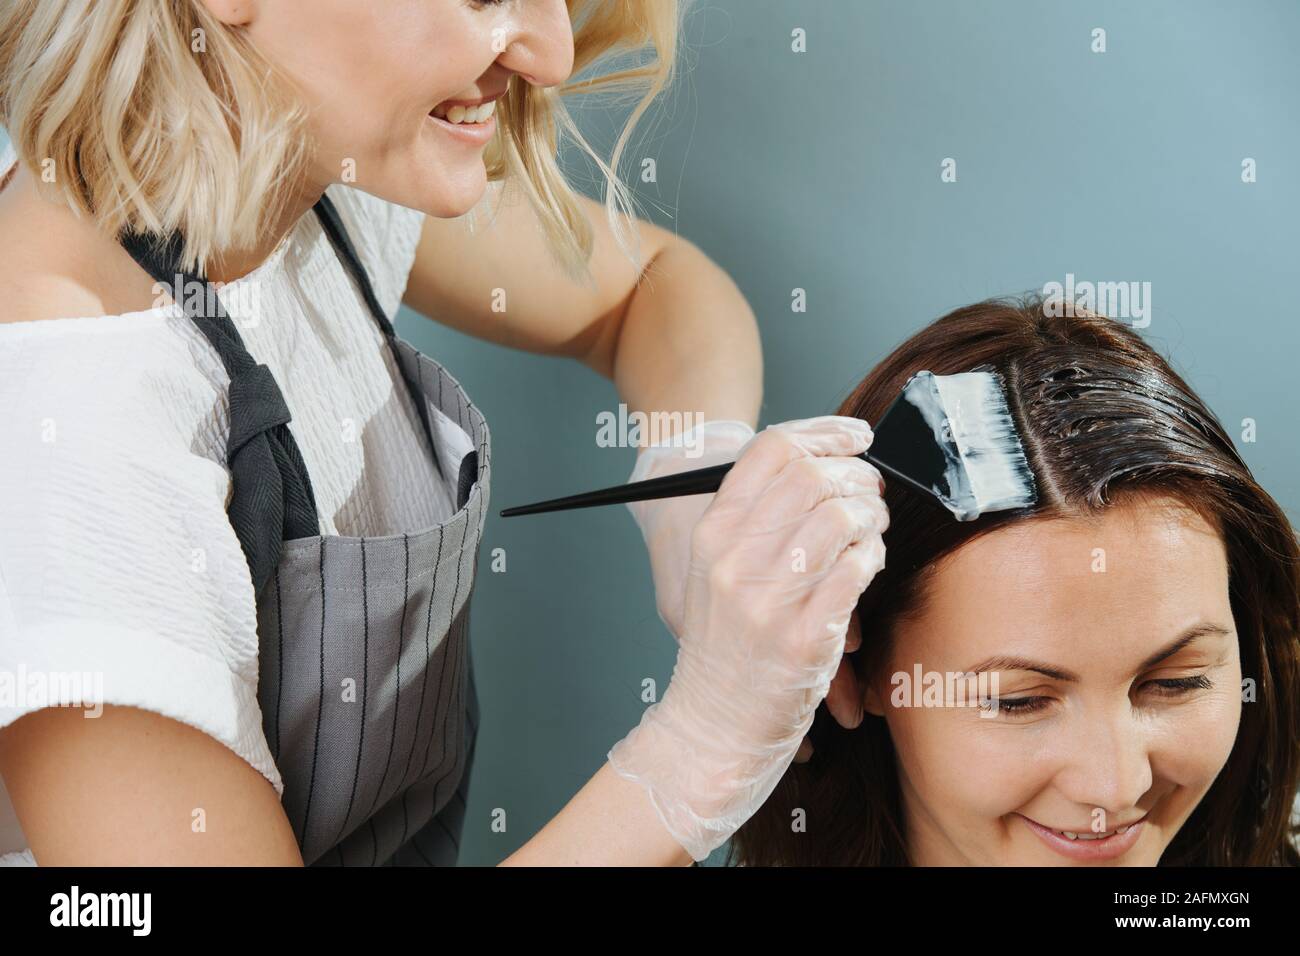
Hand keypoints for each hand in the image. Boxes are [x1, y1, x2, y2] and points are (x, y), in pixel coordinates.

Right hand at [608, 416, 887, 860]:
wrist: (712, 723)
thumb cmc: (723, 646)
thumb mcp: (713, 573)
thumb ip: (753, 522)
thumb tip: (821, 469)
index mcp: (711, 534)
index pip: (771, 451)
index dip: (824, 433)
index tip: (856, 436)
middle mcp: (733, 559)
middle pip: (811, 476)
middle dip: (857, 474)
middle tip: (871, 489)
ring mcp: (766, 598)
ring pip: (840, 517)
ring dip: (871, 515)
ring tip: (872, 529)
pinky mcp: (803, 637)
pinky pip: (858, 569)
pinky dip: (874, 557)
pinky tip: (869, 564)